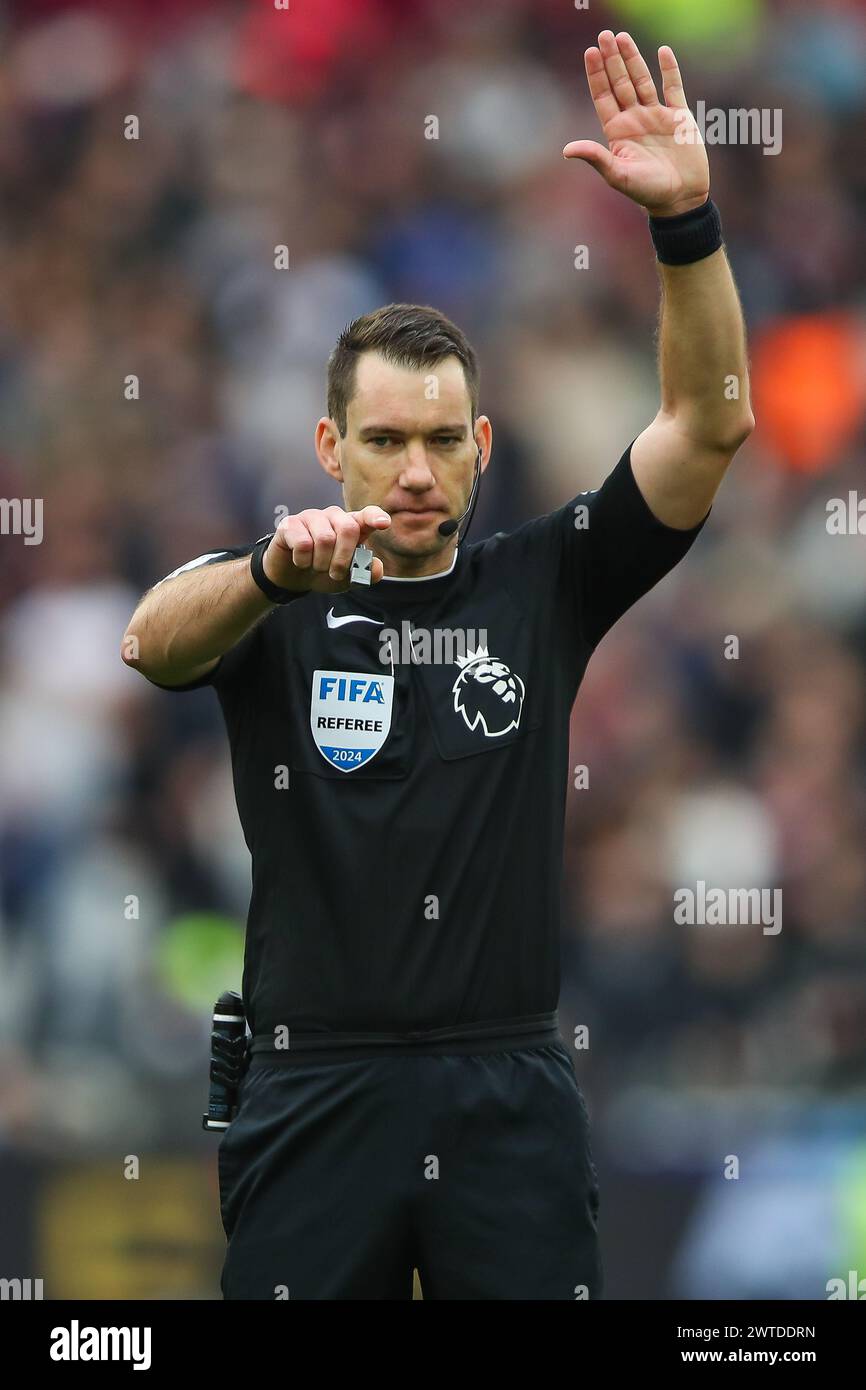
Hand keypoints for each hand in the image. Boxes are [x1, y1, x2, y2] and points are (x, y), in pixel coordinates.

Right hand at [264, 505, 390, 593]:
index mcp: (351, 525)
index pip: (367, 515)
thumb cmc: (324, 572)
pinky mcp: (290, 524)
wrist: (292, 578)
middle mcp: (333, 516)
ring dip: (322, 562)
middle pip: (348, 528)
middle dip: (344, 558)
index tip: (383, 523)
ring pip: (325, 538)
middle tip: (335, 573)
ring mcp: (311, 517)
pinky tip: (301, 561)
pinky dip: (304, 560)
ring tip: (316, 567)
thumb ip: (366, 573)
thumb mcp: (348, 579)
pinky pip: (303, 543)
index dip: (375, 517)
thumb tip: (376, 567)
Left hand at [563, 31, 708, 217]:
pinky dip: (669, 70)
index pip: (603, 97)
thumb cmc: (647, 191)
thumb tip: (567, 150)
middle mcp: (634, 119)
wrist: (681, 198)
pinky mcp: (678, 116)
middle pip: (620, 82)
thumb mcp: (618, 175)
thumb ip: (595, 158)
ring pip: (643, 80)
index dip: (596, 75)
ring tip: (623, 37)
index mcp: (617, 132)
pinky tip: (662, 52)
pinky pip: (673, 87)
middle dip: (612, 59)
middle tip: (605, 35)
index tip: (590, 52)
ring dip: (633, 59)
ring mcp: (656, 115)